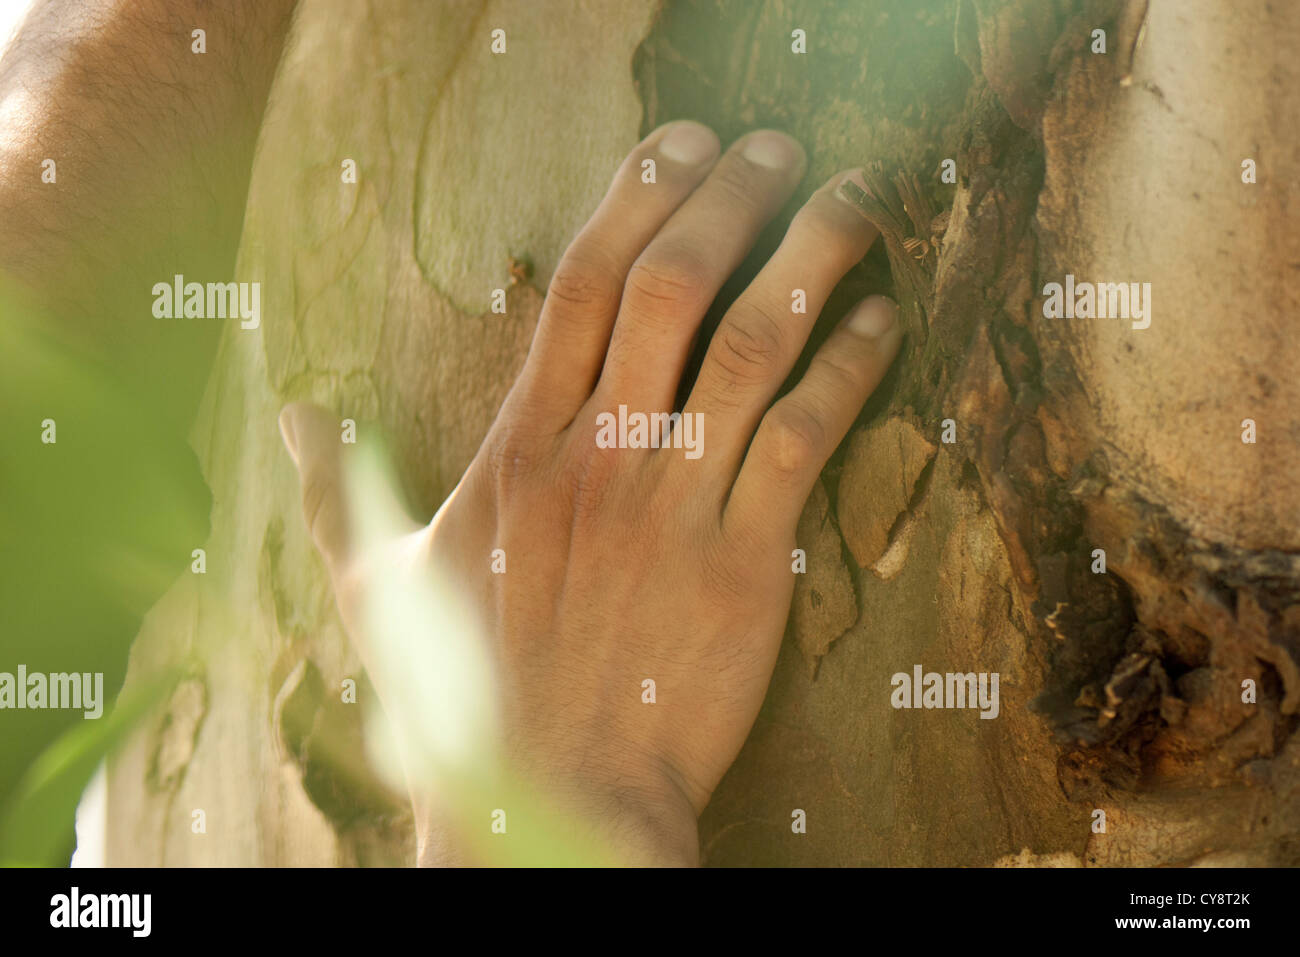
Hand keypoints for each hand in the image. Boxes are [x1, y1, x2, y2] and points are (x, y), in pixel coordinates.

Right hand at [279, 120, 900, 864]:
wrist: (553, 800)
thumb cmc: (466, 696)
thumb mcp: (376, 590)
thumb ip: (331, 494)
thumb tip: (296, 417)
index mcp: (518, 450)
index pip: (577, 286)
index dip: (633, 198)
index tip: (677, 145)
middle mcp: (599, 458)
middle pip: (671, 286)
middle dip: (731, 197)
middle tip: (778, 146)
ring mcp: (674, 506)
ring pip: (755, 346)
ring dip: (811, 258)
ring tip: (856, 201)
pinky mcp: (745, 563)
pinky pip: (809, 438)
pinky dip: (851, 369)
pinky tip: (879, 322)